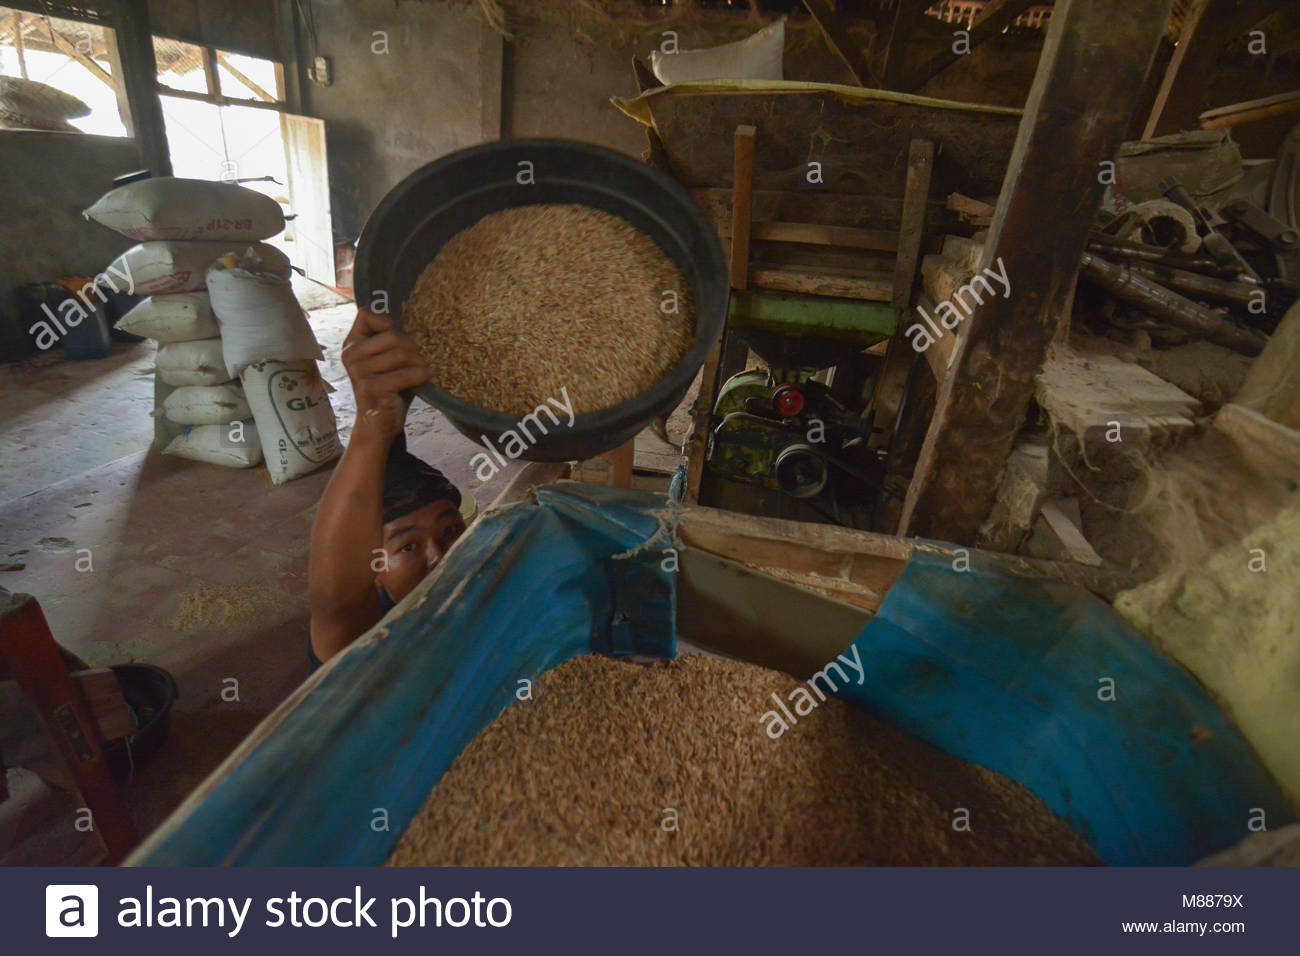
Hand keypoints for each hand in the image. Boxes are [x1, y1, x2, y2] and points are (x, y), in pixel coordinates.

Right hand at [340, 308, 431, 443]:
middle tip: (420, 359)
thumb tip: (416, 321)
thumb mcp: (386, 362)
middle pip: (392, 335)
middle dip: (412, 347)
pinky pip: (403, 374)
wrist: (378, 424)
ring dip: (419, 362)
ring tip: (425, 370)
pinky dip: (420, 375)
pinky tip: (428, 377)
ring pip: (400, 354)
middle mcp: (351, 355)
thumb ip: (391, 343)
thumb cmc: (387, 389)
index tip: (399, 337)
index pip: (366, 315)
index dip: (387, 321)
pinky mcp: (370, 387)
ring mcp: (358, 371)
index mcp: (352, 345)